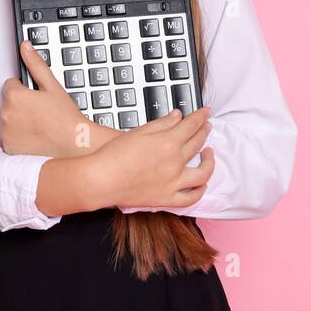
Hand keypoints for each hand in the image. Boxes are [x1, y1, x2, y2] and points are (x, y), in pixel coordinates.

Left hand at [0, 40, 112, 157]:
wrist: (72, 143)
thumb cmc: (65, 116)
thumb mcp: (52, 86)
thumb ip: (35, 64)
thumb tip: (25, 47)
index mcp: (14, 96)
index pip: (10, 85)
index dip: (25, 89)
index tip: (37, 97)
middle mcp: (6, 114)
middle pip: (8, 102)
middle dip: (20, 104)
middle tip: (40, 111)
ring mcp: (6, 132)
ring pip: (7, 119)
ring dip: (17, 119)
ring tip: (38, 123)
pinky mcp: (8, 146)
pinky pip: (8, 137)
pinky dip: (17, 136)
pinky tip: (33, 135)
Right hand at [87, 106, 214, 209]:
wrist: (101, 179)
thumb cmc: (115, 154)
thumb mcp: (139, 131)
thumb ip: (162, 123)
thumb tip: (178, 116)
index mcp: (168, 142)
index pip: (192, 125)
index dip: (201, 116)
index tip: (206, 112)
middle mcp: (175, 162)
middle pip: (198, 144)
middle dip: (204, 132)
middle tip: (206, 125)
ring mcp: (173, 182)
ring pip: (202, 173)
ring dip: (210, 161)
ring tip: (209, 153)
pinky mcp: (167, 199)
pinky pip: (191, 197)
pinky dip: (200, 190)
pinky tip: (202, 183)